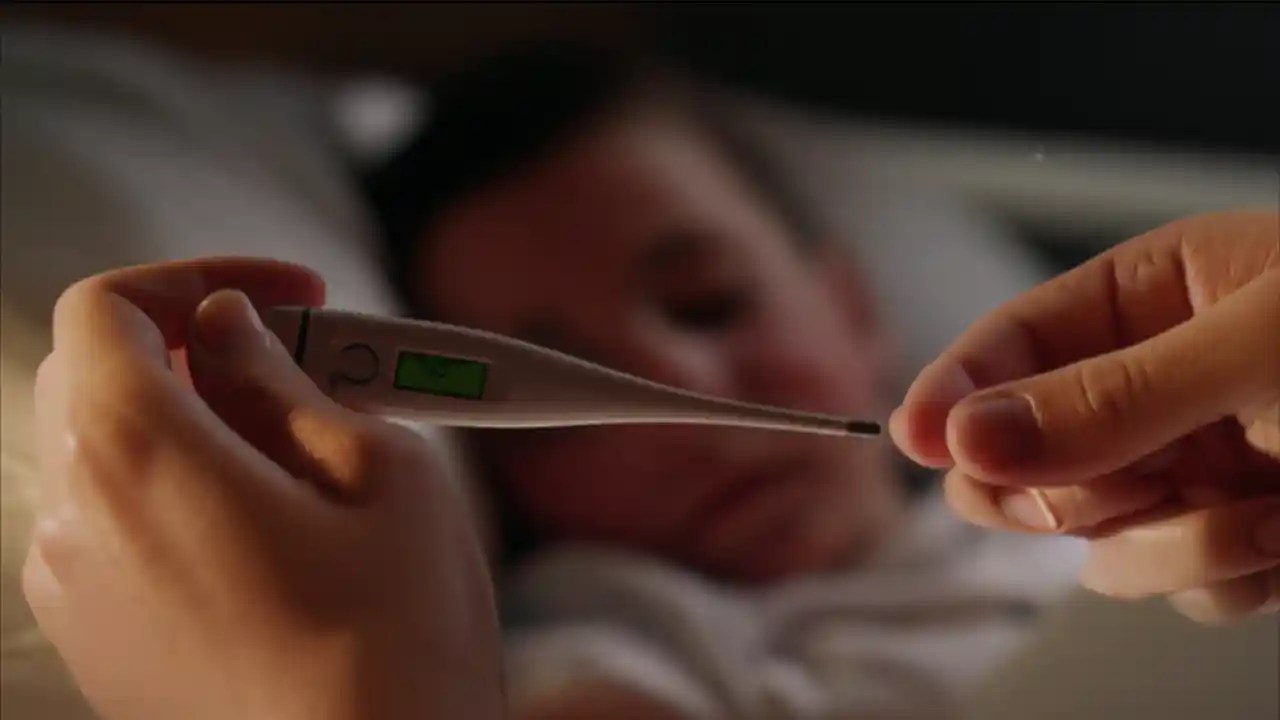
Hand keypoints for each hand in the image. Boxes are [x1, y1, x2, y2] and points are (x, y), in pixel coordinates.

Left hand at [22, 258, 503, 719]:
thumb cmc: (398, 632)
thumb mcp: (379, 469)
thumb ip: (284, 380)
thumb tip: (226, 332)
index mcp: (138, 455)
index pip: (104, 309)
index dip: (197, 276)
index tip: (292, 296)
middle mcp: (77, 519)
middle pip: (94, 375)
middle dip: (191, 343)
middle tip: (301, 362)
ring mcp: (77, 591)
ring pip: (104, 452)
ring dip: (188, 419)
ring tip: (299, 453)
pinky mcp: (100, 644)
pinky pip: (113, 526)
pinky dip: (173, 491)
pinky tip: (267, 529)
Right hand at [891, 211, 1279, 623]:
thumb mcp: (1260, 355)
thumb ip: (1107, 400)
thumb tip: (968, 437)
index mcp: (1154, 296)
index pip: (1012, 344)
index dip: (954, 392)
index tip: (909, 438)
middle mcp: (1157, 381)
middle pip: (1025, 452)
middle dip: (1061, 486)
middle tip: (1096, 490)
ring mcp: (1189, 462)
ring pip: (1093, 534)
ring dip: (1168, 540)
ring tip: (1261, 509)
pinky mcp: (1231, 533)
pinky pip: (1169, 582)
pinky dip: (1224, 574)